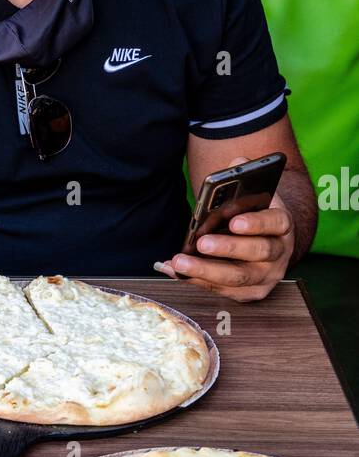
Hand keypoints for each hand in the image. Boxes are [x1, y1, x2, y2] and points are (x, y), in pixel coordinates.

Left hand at [155, 160, 294, 300]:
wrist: (265, 241)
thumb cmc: (254, 214)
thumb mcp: (254, 193)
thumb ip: (246, 176)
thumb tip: (236, 164)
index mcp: (282, 224)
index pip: (275, 222)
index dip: (256, 223)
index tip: (234, 221)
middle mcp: (279, 253)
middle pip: (257, 252)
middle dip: (227, 248)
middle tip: (201, 242)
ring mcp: (265, 276)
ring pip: (237, 277)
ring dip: (206, 270)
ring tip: (180, 261)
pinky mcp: (249, 293)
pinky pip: (221, 290)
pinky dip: (195, 281)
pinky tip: (174, 270)